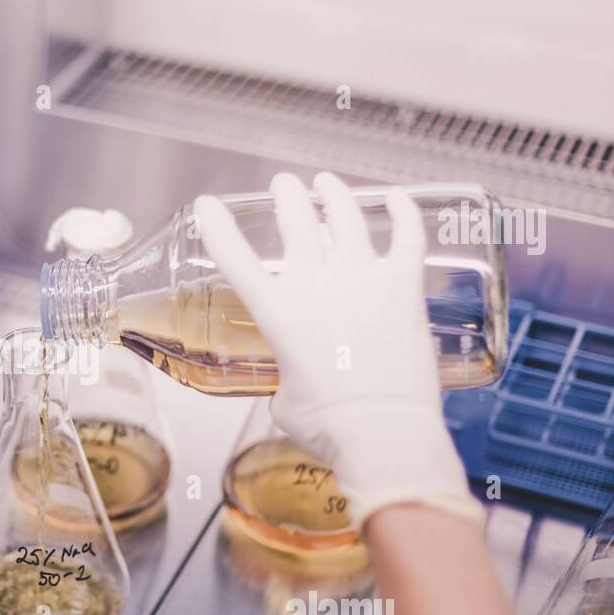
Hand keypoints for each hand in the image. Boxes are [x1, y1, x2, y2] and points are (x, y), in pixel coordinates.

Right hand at [197, 171, 481, 528]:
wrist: (383, 431)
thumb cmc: (330, 426)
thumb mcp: (285, 401)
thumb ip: (286, 377)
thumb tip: (298, 379)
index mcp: (277, 312)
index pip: (235, 257)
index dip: (216, 227)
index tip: (207, 206)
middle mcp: (316, 283)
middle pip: (296, 220)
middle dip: (286, 196)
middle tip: (284, 185)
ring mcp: (363, 277)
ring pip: (346, 216)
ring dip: (334, 194)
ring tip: (327, 183)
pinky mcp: (404, 285)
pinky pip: (406, 235)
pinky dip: (402, 211)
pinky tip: (396, 197)